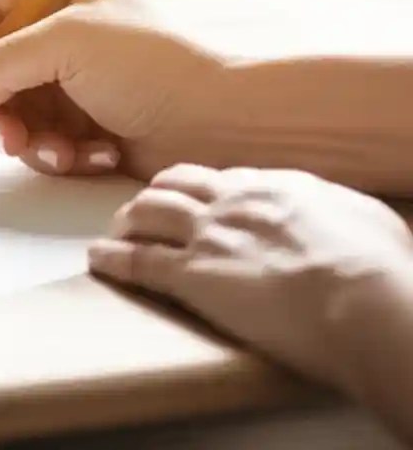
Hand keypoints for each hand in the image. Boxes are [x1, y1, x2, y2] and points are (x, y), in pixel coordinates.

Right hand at [0, 0, 226, 179]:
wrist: (219, 121)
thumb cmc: (152, 65)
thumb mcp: (65, 45)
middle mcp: (68, 24)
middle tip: (6, 138)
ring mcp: (76, 73)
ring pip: (15, 109)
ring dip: (30, 138)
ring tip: (60, 153)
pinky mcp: (88, 117)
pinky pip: (43, 136)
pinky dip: (59, 151)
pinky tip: (92, 155)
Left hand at [89, 163, 412, 392]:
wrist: (363, 300)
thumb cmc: (380, 268)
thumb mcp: (368, 220)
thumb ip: (338, 211)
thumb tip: (338, 217)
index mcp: (277, 186)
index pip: (222, 178)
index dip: (200, 188)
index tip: (193, 197)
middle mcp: (234, 202)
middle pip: (174, 186)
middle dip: (155, 195)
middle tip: (143, 210)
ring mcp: (208, 235)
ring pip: (146, 214)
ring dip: (126, 221)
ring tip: (115, 231)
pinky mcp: (190, 275)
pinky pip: (136, 261)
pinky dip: (111, 257)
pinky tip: (96, 258)